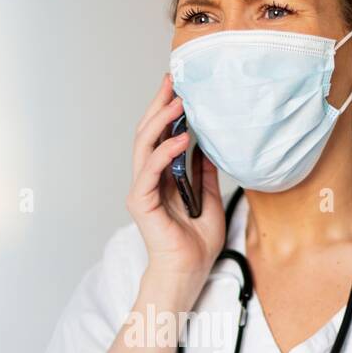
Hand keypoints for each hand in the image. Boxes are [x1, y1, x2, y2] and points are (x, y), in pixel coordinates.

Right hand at [127, 73, 224, 291]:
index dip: (167, 109)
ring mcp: (142, 189)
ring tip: (179, 102)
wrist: (189, 272)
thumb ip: (205, 171)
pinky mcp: (142, 202)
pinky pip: (150, 171)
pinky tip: (181, 138)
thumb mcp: (209, 196)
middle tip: (173, 80)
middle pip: (148, 133)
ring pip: (144, 145)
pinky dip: (165, 152)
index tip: (181, 86)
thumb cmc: (196, 243)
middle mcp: (148, 179)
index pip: (160, 135)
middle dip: (160, 105)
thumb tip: (209, 143)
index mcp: (162, 176)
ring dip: (161, 121)